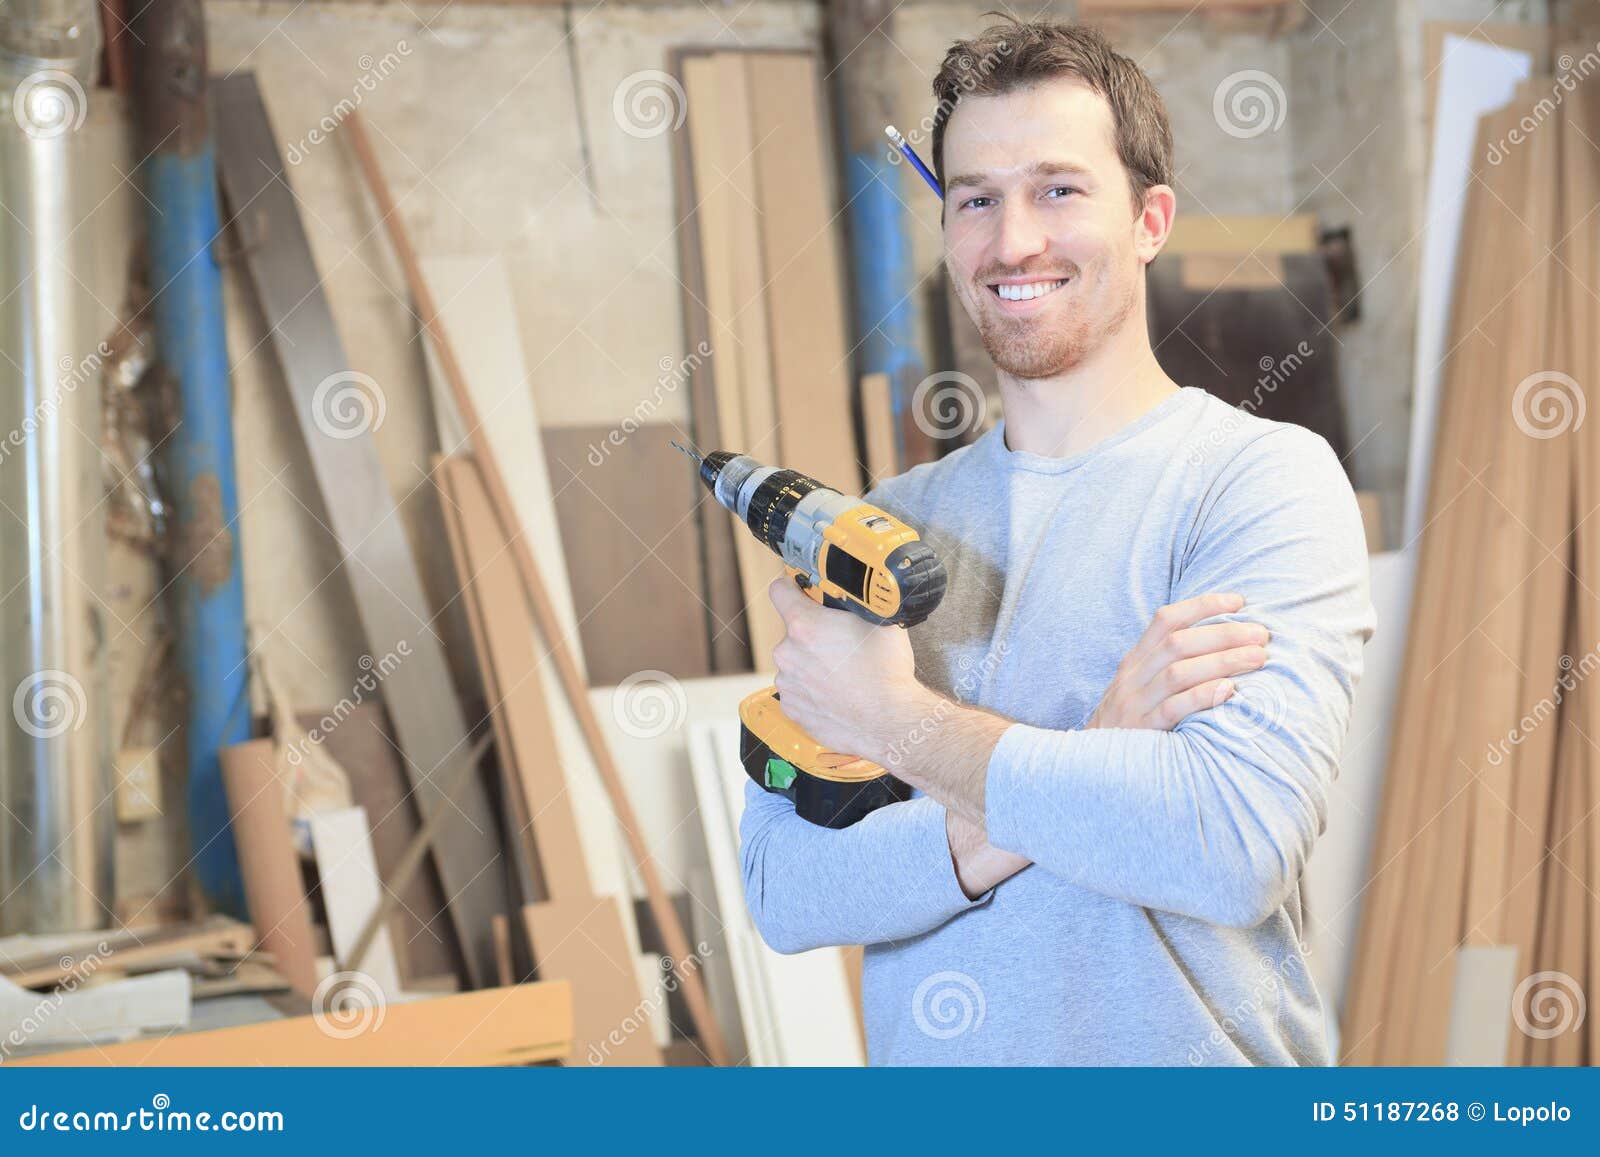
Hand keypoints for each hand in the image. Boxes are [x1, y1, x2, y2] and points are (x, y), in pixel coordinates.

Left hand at [767, 575, 928, 762]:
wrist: (890, 722)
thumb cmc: (886, 674)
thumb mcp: (879, 620)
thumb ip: (855, 602)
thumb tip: (851, 593)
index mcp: (805, 625)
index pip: (780, 590)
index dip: (792, 586)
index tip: (801, 590)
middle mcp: (789, 653)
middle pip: (793, 631)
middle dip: (813, 633)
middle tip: (841, 643)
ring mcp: (788, 683)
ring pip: (796, 662)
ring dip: (812, 663)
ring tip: (843, 673)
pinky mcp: (792, 708)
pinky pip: (798, 690)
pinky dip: (813, 689)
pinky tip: (837, 692)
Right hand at [1085, 593, 1267, 729]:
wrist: (1090, 765)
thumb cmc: (1130, 724)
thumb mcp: (1139, 688)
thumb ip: (1168, 667)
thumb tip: (1222, 645)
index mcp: (1135, 661)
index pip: (1166, 620)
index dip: (1202, 606)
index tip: (1238, 602)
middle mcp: (1132, 677)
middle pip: (1178, 643)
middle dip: (1223, 634)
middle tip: (1260, 634)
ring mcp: (1135, 703)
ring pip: (1178, 672)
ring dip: (1222, 661)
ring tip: (1257, 658)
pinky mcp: (1141, 731)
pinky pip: (1173, 709)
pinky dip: (1202, 696)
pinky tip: (1229, 690)